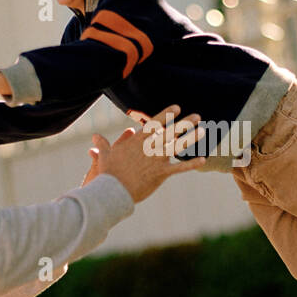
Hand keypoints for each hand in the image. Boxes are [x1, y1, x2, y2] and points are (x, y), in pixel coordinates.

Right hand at [85, 105, 205, 202]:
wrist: (113, 190)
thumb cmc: (108, 173)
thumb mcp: (104, 155)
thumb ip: (102, 144)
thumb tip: (94, 137)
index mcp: (138, 140)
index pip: (155, 123)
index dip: (166, 114)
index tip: (176, 107)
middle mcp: (150, 147)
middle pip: (170, 131)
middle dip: (185, 123)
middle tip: (197, 116)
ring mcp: (157, 159)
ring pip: (177, 146)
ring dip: (191, 138)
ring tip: (203, 131)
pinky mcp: (161, 173)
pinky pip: (179, 168)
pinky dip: (192, 165)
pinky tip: (203, 160)